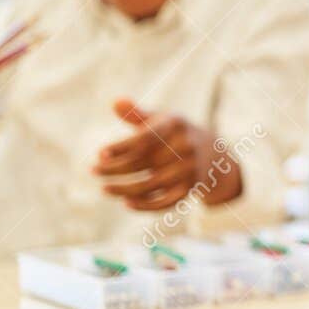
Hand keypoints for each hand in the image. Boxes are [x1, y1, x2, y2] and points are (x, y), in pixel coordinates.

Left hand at [92, 98, 240, 211]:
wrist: (214, 153)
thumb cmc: (176, 133)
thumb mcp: (161, 119)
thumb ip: (137, 113)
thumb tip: (115, 103)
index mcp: (176, 125)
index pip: (144, 138)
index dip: (121, 147)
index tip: (100, 154)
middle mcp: (185, 146)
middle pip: (143, 162)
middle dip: (114, 168)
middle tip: (94, 170)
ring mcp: (189, 169)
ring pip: (150, 184)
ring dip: (124, 189)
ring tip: (104, 188)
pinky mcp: (191, 188)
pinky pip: (166, 202)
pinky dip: (146, 205)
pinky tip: (126, 202)